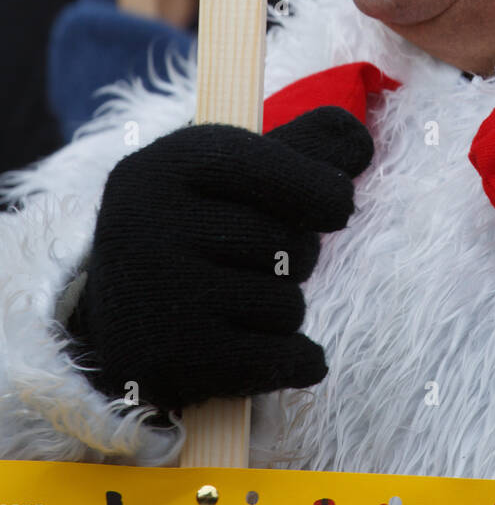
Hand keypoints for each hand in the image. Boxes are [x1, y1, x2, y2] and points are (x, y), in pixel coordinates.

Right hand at [71, 107, 372, 411]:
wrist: (123, 299)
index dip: (324, 191)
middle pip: (290, 245)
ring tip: (246, 300)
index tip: (338, 207)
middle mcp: (152, 225)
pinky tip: (278, 350)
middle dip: (298, 255)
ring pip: (286, 306)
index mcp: (172, 164)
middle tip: (263, 257)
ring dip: (285, 308)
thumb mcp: (240, 165)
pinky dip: (296, 359)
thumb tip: (361, 143)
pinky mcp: (165, 361)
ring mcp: (155, 297)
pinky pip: (277, 361)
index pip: (275, 170)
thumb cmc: (202, 217)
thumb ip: (307, 147)